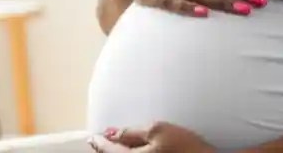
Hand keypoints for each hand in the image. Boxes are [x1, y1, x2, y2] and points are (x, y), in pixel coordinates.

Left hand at [89, 122, 217, 152]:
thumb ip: (132, 132)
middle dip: (107, 150)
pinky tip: (136, 152)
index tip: (94, 136)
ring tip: (118, 146)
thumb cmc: (188, 148)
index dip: (99, 141)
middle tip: (101, 141)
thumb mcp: (158, 131)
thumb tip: (112, 133)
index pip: (107, 150)